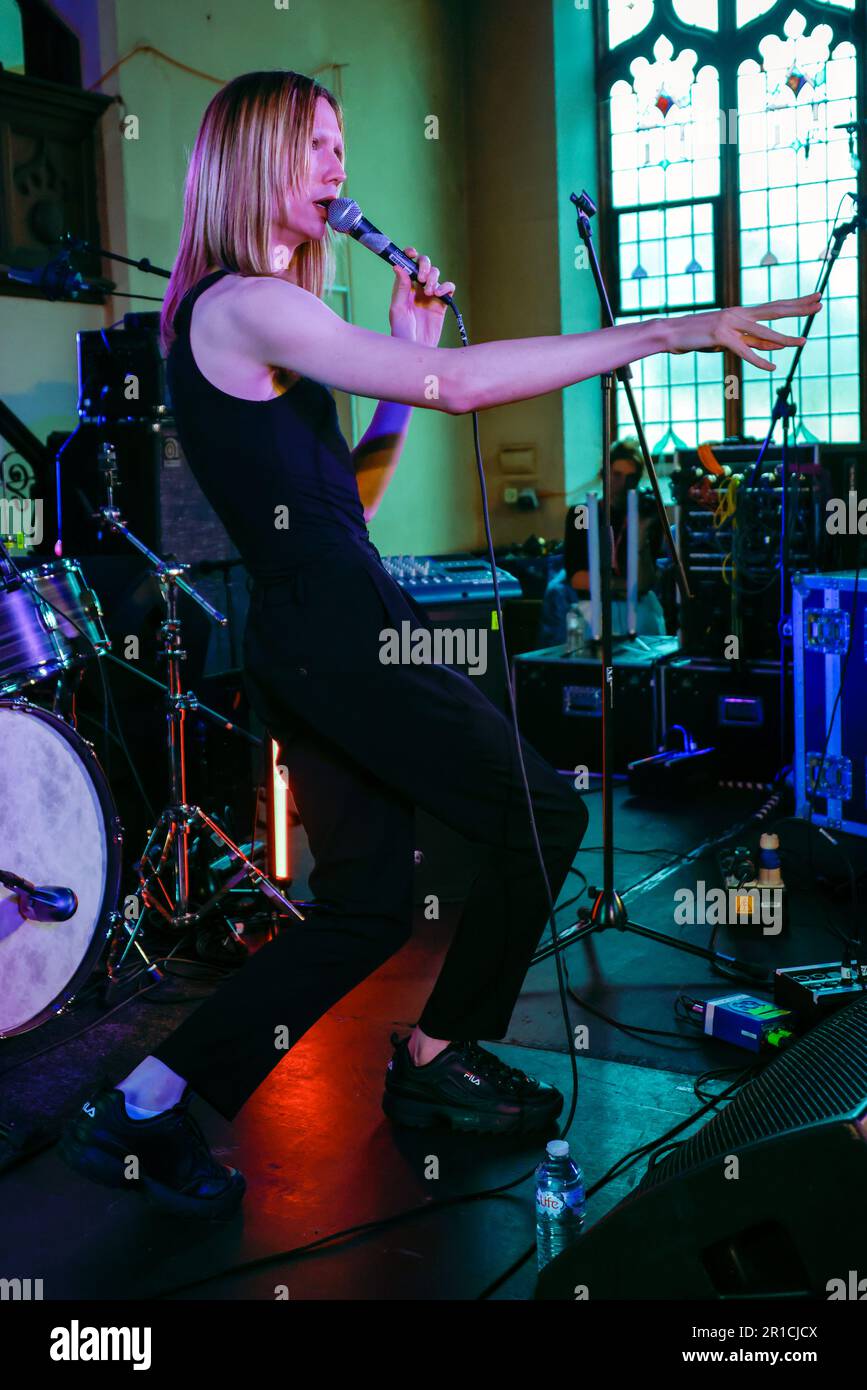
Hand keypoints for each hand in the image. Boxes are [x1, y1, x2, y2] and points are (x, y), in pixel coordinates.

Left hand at [389, 247, 455, 345]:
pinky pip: (448, 288)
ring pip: (436, 274)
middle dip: (424, 266)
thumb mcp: (397, 309)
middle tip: (421, 277)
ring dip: (433, 278)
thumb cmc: (402, 332)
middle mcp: (417, 288)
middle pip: (424, 265)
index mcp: (404, 286)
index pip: (408, 264)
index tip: (412, 253)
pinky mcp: (441, 303)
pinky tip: (439, 294)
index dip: (410, 255)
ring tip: (428, 293)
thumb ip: (400, 288)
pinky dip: (446, 287)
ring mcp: (430, 295)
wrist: (416, 349)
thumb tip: (398, 266)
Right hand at [666, 293, 821, 370]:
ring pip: (763, 332)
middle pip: (775, 309)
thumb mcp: (730, 338)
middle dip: (799, 308)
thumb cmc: (699, 336)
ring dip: (784, 339)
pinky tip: (771, 368)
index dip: (797, 302)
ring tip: (803, 343)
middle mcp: (739, 313)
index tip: (815, 298)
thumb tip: (777, 345)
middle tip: (820, 304)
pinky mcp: (720, 336)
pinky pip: (743, 351)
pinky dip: (758, 360)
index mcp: (742, 312)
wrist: (671, 333)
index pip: (775, 306)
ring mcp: (730, 323)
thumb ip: (753, 341)